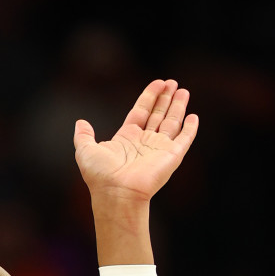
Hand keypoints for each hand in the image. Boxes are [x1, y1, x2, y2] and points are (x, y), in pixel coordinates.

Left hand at [73, 79, 198, 202]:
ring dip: (178, 106)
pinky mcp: (172, 156)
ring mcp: (159, 148)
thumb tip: (80, 122)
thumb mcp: (85, 150)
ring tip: (183, 91)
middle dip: (165, 98)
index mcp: (127, 138)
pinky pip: (184, 139)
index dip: (150, 96)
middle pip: (158, 114)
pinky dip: (190, 128)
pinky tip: (194, 117)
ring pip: (172, 122)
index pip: (141, 111)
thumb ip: (84, 135)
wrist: (117, 193)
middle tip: (172, 82)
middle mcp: (144, 142)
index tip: (158, 82)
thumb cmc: (100, 175)